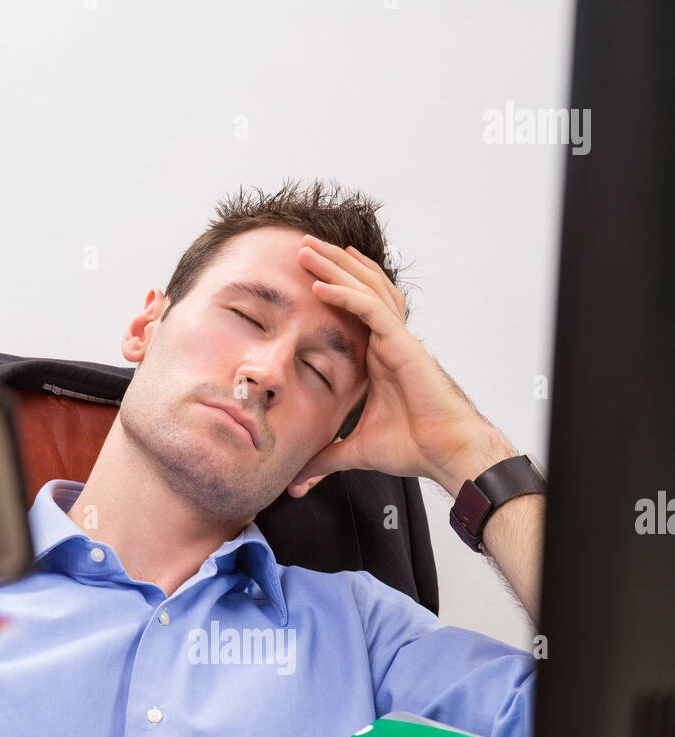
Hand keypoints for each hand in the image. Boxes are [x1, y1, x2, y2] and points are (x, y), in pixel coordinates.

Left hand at [287, 234, 513, 497]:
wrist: (446, 454)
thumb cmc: (416, 448)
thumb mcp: (356, 452)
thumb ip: (326, 459)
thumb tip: (299, 480)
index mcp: (381, 358)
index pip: (355, 311)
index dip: (334, 289)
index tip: (306, 277)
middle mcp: (390, 342)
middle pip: (360, 289)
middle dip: (331, 266)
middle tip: (301, 247)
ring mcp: (398, 341)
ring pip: (366, 290)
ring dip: (336, 268)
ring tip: (308, 251)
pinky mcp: (403, 346)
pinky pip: (371, 311)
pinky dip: (346, 296)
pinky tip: (321, 286)